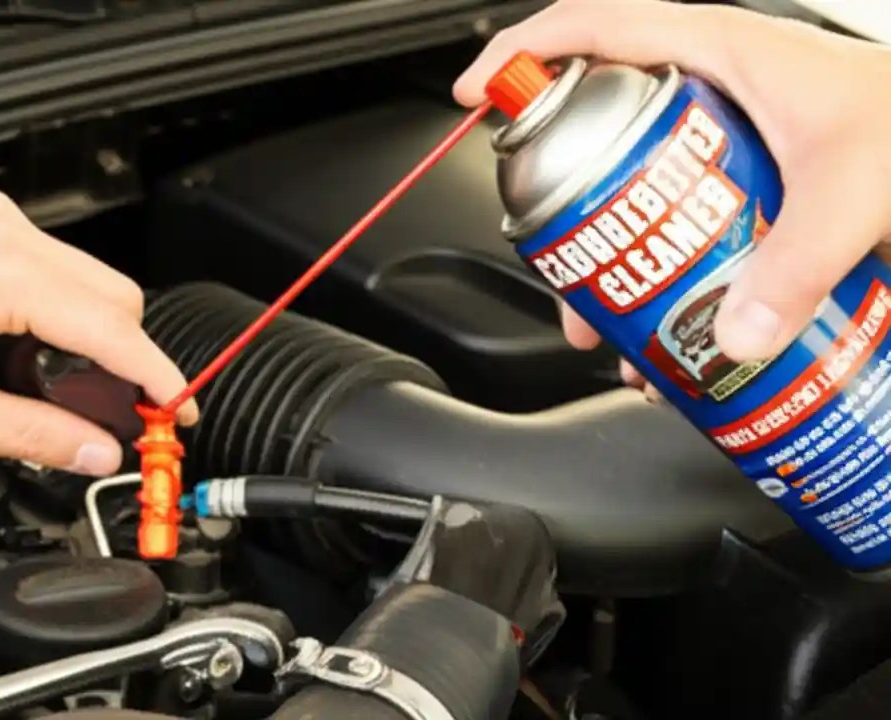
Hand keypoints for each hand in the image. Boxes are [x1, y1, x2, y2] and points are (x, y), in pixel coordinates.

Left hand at [0, 187, 197, 474]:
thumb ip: (35, 435)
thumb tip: (96, 451)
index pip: (113, 326)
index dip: (155, 377)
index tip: (178, 410)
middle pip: (112, 292)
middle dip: (126, 356)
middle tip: (119, 416)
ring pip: (80, 275)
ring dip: (85, 333)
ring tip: (49, 390)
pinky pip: (41, 262)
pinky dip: (50, 307)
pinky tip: (18, 349)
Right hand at [454, 0, 890, 392]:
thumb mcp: (862, 189)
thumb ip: (797, 264)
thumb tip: (728, 337)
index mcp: (722, 53)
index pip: (595, 28)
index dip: (522, 53)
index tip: (475, 92)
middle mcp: (712, 93)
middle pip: (598, 126)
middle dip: (562, 199)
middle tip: (552, 253)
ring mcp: (725, 142)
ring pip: (631, 190)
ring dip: (609, 262)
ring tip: (605, 325)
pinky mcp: (745, 188)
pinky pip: (675, 226)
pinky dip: (660, 280)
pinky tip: (669, 334)